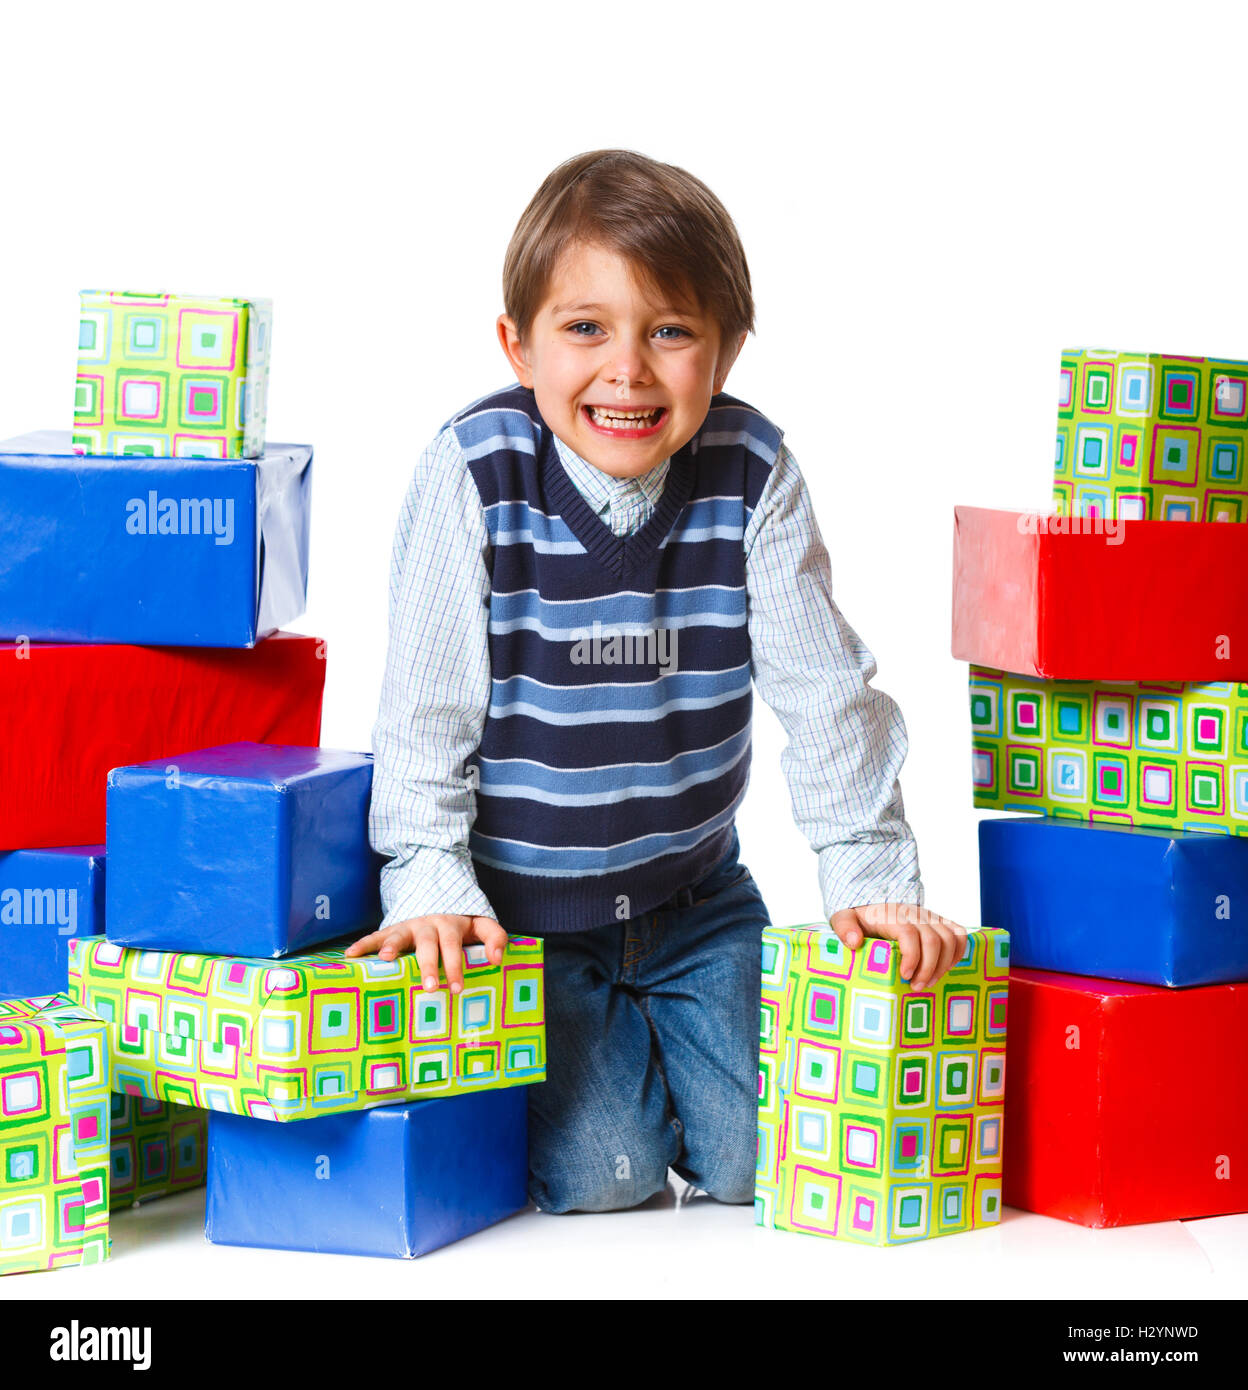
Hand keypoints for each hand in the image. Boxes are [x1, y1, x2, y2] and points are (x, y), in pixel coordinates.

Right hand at [344, 914, 507, 994]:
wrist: (438, 899)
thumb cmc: (461, 925)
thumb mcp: (482, 925)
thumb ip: (495, 937)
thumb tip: (498, 959)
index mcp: (452, 926)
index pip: (455, 947)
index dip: (456, 966)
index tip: (457, 988)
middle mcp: (429, 925)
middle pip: (429, 944)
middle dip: (429, 965)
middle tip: (430, 987)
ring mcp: (409, 926)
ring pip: (400, 934)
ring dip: (393, 946)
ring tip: (386, 959)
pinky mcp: (393, 929)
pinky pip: (376, 935)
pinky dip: (364, 944)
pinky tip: (350, 955)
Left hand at [829, 902, 966, 991]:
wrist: (872, 900)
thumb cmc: (859, 916)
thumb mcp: (843, 917)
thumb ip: (845, 927)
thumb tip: (855, 942)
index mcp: (892, 915)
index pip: (909, 933)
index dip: (912, 956)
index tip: (905, 976)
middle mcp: (915, 914)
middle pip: (934, 939)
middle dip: (929, 968)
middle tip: (916, 987)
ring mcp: (930, 917)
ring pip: (950, 938)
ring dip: (944, 964)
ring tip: (929, 982)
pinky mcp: (939, 922)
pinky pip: (959, 934)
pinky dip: (958, 952)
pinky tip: (946, 968)